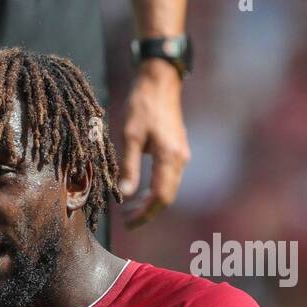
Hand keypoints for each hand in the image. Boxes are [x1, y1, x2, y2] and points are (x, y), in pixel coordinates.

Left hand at [116, 61, 190, 228]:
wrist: (160, 82)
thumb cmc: (143, 106)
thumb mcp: (130, 136)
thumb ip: (129, 166)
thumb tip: (125, 194)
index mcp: (170, 157)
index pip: (160, 197)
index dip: (145, 214)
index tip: (128, 223)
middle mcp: (180, 158)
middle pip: (167, 197)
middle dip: (148, 212)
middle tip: (127, 221)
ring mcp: (181, 155)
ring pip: (169, 189)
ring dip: (150, 203)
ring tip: (130, 209)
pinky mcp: (177, 150)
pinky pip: (169, 179)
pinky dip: (155, 190)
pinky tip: (140, 192)